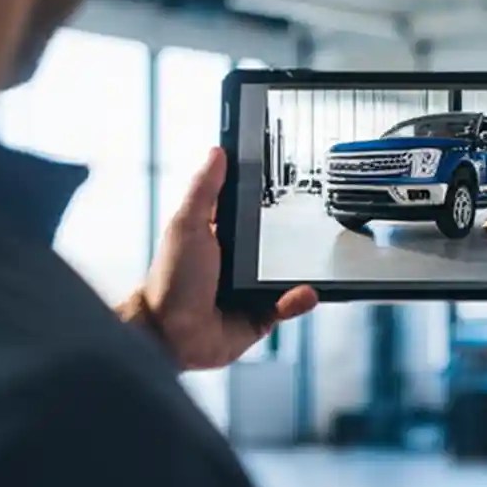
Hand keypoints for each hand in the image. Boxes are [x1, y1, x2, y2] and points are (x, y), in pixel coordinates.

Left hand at [122, 148, 317, 369]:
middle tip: (315, 222)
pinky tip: (304, 292)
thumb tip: (217, 152)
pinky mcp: (260, 317)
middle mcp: (237, 264)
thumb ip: (204, 190)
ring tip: (316, 260)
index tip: (289, 182)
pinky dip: (298, 300)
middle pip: (274, 244)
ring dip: (301, 271)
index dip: (266, 198)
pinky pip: (288, 306)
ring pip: (287, 276)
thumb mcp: (188, 225)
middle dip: (295, 237)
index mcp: (220, 237)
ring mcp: (250, 290)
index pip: (249, 211)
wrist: (170, 334)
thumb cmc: (170, 280)